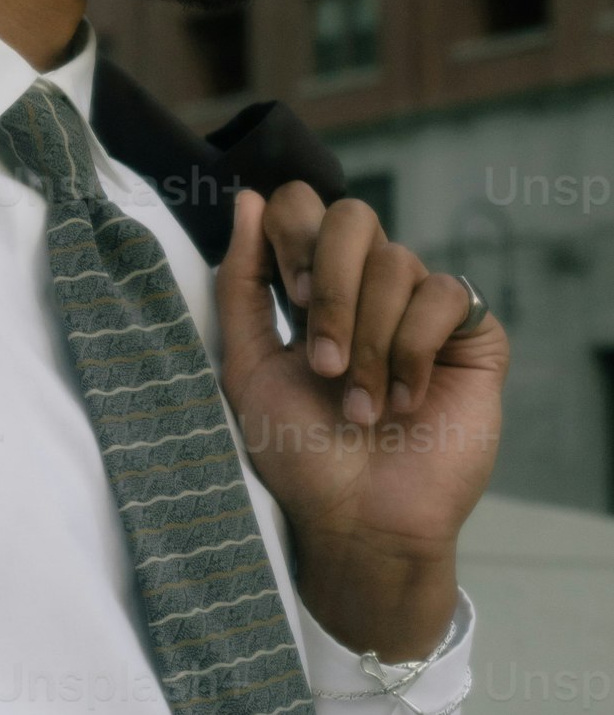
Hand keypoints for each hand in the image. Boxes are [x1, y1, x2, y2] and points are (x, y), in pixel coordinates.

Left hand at [217, 181, 505, 660]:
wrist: (357, 516)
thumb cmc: (298, 451)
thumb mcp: (247, 365)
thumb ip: (242, 283)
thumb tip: (247, 199)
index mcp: (313, 286)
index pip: (304, 207)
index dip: (294, 235)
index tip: (291, 296)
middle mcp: (368, 288)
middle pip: (354, 216)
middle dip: (332, 284)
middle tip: (321, 357)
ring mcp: (421, 309)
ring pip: (396, 263)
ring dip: (368, 340)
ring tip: (360, 408)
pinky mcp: (473, 336)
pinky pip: (446, 295)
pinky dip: (413, 351)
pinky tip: (405, 401)